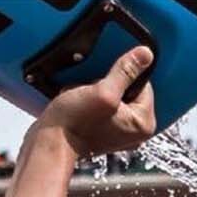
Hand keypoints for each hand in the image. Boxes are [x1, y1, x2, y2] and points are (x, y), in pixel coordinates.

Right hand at [32, 46, 157, 157]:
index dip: (122, 76)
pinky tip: (80, 104)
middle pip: (128, 90)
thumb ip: (125, 72)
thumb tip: (146, 54)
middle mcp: (136, 130)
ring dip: (96, 90)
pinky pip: (103, 104)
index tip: (103, 83)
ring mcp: (121, 131)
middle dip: (107, 84)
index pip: (144, 85)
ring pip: (114, 95)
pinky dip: (90, 100)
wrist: (49, 142)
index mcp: (144, 123)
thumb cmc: (74, 121)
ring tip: (83, 99)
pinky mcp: (105, 130)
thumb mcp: (102, 91)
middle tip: (90, 93)